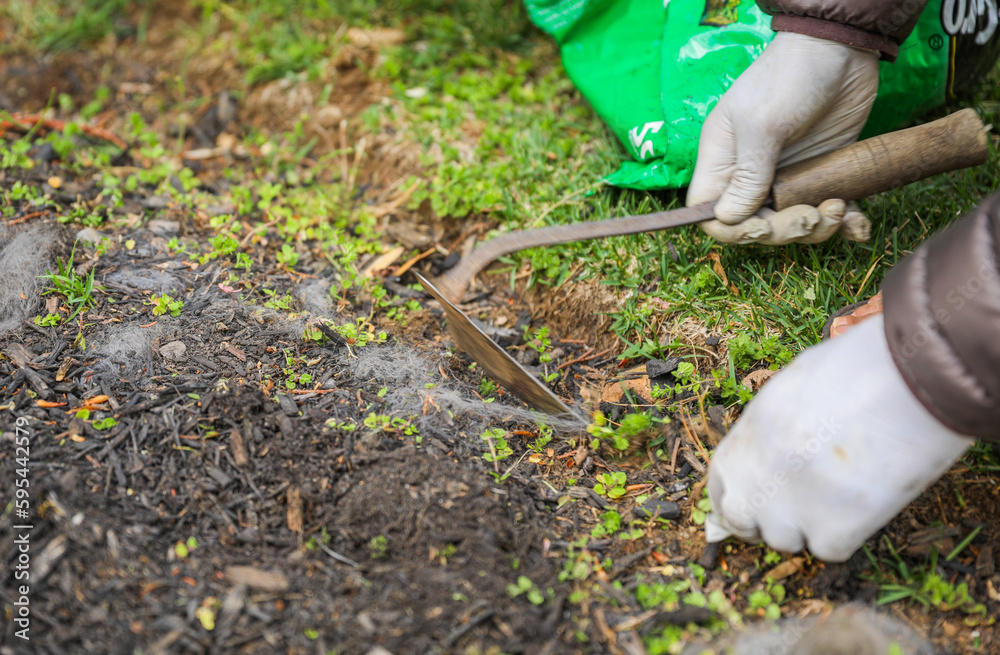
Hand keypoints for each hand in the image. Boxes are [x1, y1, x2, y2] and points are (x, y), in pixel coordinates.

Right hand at [689, 32, 879, 243]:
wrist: (843, 48)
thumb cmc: (790, 76)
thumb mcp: (762, 124)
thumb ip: (748, 174)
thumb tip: (728, 217)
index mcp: (724, 160)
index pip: (710, 212)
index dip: (733, 229)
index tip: (762, 227)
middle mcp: (753, 173)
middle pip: (756, 225)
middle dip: (784, 230)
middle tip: (811, 215)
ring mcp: (788, 175)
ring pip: (794, 224)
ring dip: (818, 229)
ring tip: (838, 208)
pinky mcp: (822, 174)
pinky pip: (828, 211)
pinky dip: (844, 222)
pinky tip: (858, 221)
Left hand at [705, 316, 972, 561]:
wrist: (908, 381)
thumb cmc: (858, 370)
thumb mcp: (792, 390)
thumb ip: (771, 429)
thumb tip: (770, 453)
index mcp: (744, 438)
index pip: (720, 484)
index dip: (735, 495)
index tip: (752, 501)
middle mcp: (758, 478)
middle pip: (741, 521)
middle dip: (763, 520)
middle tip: (796, 509)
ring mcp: (790, 510)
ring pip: (785, 540)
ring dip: (807, 526)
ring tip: (842, 490)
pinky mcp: (833, 532)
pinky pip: (829, 549)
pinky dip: (846, 534)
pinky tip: (866, 500)